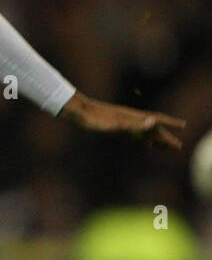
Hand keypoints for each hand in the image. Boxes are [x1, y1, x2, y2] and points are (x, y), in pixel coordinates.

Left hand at [59, 92, 185, 150]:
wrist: (75, 112)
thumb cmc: (94, 119)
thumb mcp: (114, 124)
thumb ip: (134, 125)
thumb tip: (153, 122)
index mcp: (132, 117)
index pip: (156, 120)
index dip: (170, 123)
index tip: (184, 125)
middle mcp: (129, 119)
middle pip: (152, 129)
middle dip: (166, 137)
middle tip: (179, 147)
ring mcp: (122, 123)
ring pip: (144, 132)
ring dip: (156, 139)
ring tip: (165, 147)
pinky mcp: (113, 127)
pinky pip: (134, 135)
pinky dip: (142, 139)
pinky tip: (144, 143)